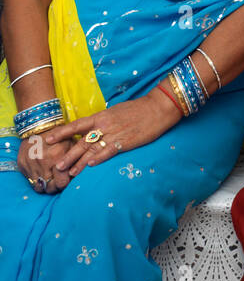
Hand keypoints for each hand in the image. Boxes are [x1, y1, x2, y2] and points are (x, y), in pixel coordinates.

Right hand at [18, 127, 74, 193]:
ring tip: (51, 178)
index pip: (62, 183)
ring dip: (45, 185)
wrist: (38, 127)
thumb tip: (77, 176)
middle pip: (50, 188)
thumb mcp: (71, 143)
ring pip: (39, 187)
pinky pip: (30, 180)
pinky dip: (36, 179)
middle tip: (59, 181)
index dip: (66, 183)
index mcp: (56, 156)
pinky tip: (42, 172)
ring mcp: (30, 165)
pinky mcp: (22, 165)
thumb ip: (75, 159)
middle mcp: (42, 162)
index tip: (67, 179)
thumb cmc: (59, 136)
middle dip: (56, 187)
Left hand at [51, 91, 180, 177]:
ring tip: (70, 173)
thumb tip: (91, 131)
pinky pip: (109, 151)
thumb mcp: (116, 112)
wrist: (158, 108)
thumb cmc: (138, 110)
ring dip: (80, 162)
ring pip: (92, 149)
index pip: (77, 125)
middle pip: (82, 141)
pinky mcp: (125, 141)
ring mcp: (115, 133)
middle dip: (68, 155)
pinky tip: (90, 166)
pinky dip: (99, 158)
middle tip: (57, 166)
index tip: (49, 139)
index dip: (63, 132)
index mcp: (101, 116)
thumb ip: (103, 121)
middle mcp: (105, 124)